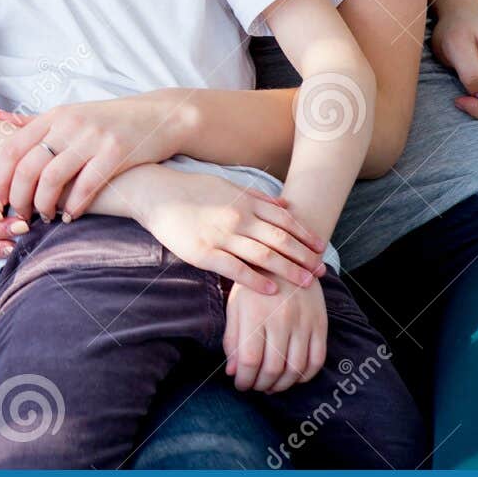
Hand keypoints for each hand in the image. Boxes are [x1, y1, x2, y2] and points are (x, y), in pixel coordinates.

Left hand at [0, 96, 187, 222]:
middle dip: (19, 198)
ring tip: (45, 217)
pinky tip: (71, 216)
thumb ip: (33, 121)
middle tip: (20, 215)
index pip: (12, 149)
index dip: (0, 179)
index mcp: (54, 116)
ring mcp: (93, 137)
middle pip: (28, 167)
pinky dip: (74, 206)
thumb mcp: (69, 113)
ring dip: (44, 205)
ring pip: (53, 178)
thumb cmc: (109, 120)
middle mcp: (70, 124)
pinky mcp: (117, 152)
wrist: (159, 116)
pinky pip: (86, 186)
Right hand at [139, 165, 328, 294]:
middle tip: (321, 271)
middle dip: (303, 256)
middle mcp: (237, 217)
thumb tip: (285, 204)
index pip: (284, 219)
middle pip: (280, 239)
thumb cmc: (191, 189)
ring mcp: (221, 236)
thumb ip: (257, 196)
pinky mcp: (204, 252)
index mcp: (244, 201)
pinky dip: (256, 280)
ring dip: (288, 270)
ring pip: (263, 255)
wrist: (155, 193)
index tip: (320, 248)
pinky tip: (271, 290)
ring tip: (305, 283)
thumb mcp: (227, 186)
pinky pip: (235, 269)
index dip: (304, 235)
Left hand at [223, 279, 327, 393]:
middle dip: (261, 385)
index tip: (240, 385)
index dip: (245, 380)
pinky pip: (317, 360)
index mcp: (255, 314)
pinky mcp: (320, 324)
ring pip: (295, 369)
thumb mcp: (236, 305)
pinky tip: (293, 377)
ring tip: (271, 385)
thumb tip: (233, 372)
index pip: (250, 360)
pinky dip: (305, 376)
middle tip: (255, 387)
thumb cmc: (254, 284)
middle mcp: (281, 320)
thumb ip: (233, 338)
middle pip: (273, 368)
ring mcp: (303, 322)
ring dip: (282, 385)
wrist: (286, 258)